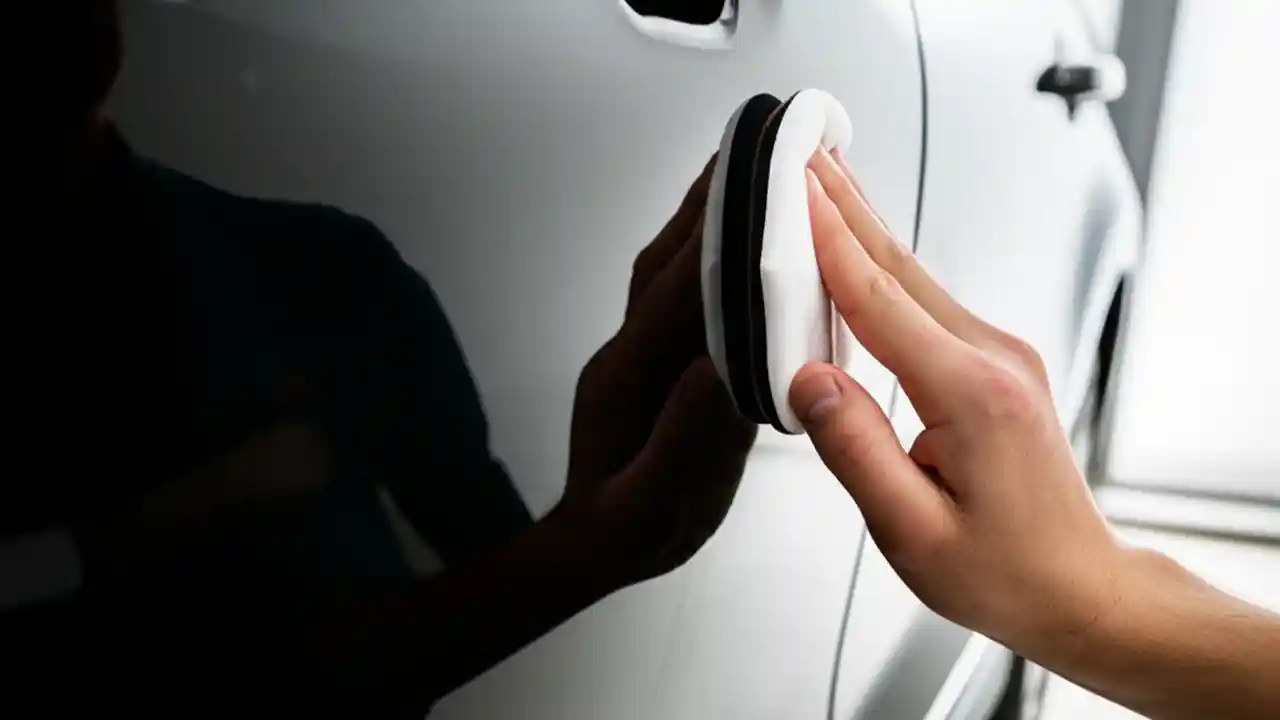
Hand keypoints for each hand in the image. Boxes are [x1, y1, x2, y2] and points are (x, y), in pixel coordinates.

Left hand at [560, 156, 756, 585]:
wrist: (595, 546)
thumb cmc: (627, 532)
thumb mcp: (656, 503)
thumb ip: (686, 441)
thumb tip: (724, 372)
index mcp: (627, 379)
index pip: (671, 296)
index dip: (711, 241)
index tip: (751, 192)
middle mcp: (628, 350)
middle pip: (665, 260)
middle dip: (707, 204)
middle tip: (753, 148)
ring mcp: (638, 349)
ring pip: (668, 267)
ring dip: (703, 217)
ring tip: (747, 171)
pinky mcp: (655, 357)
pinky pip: (680, 291)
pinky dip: (708, 253)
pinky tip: (738, 239)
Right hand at [790, 148, 1123, 658]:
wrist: (1078, 587)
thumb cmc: (1002, 571)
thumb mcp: (911, 532)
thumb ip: (855, 449)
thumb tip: (808, 379)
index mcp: (971, 395)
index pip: (879, 300)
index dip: (829, 242)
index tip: (797, 192)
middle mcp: (994, 360)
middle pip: (900, 269)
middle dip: (847, 208)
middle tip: (805, 155)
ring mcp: (1001, 357)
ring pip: (916, 278)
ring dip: (865, 231)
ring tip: (825, 188)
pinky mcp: (997, 365)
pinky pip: (929, 304)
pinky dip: (885, 270)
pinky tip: (862, 256)